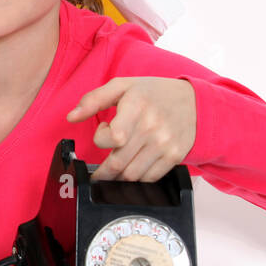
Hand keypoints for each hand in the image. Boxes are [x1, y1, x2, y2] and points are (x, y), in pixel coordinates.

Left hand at [66, 77, 196, 181]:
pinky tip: (134, 167)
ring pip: (132, 175)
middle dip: (103, 171)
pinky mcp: (175, 157)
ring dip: (119, 176)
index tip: (103, 133)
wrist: (194, 101)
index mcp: (137, 106)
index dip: (101, 139)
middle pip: (118, 163)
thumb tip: (71, 117)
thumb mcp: (123, 86)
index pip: (112, 138)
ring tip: (117, 167)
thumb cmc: (153, 93)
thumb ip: (93, 99)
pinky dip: (137, 179)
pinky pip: (150, 179)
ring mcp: (165, 144)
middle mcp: (152, 127)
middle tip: (98, 172)